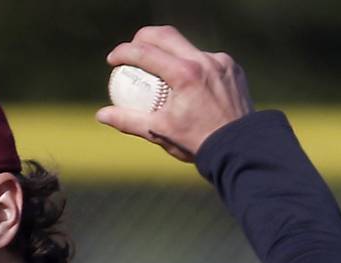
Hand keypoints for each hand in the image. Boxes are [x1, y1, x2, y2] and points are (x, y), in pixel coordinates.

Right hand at [96, 25, 252, 161]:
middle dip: (143, 38)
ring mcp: (221, 62)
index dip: (124, 52)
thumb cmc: (197, 143)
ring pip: (188, 48)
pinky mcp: (232, 67)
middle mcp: (204, 61)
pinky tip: (186, 83)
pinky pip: (206, 60)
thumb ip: (129, 121)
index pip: (146, 53)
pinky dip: (192, 67)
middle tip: (131, 50)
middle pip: (166, 36)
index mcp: (185, 74)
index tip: (113, 59)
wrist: (239, 149)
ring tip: (158, 69)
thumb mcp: (159, 132)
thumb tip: (101, 115)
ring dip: (169, 53)